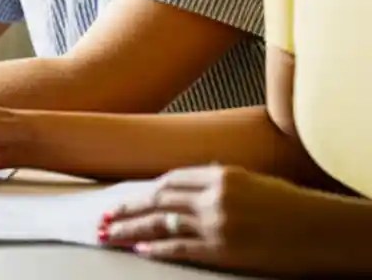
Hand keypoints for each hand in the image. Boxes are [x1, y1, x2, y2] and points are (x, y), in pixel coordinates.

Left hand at [101, 165, 354, 274]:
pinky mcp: (222, 250)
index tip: (128, 197)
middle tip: (103, 216)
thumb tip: (190, 185)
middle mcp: (214, 197)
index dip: (146, 190)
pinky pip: (179, 247)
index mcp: (222, 175)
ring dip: (130, 228)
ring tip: (108, 234)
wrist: (323, 231)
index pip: (171, 180)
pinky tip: (139, 248)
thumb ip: (219, 181)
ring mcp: (216, 224)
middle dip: (127, 208)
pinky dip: (156, 247)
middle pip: (158, 200)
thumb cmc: (293, 206)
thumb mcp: (254, 181)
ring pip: (161, 223)